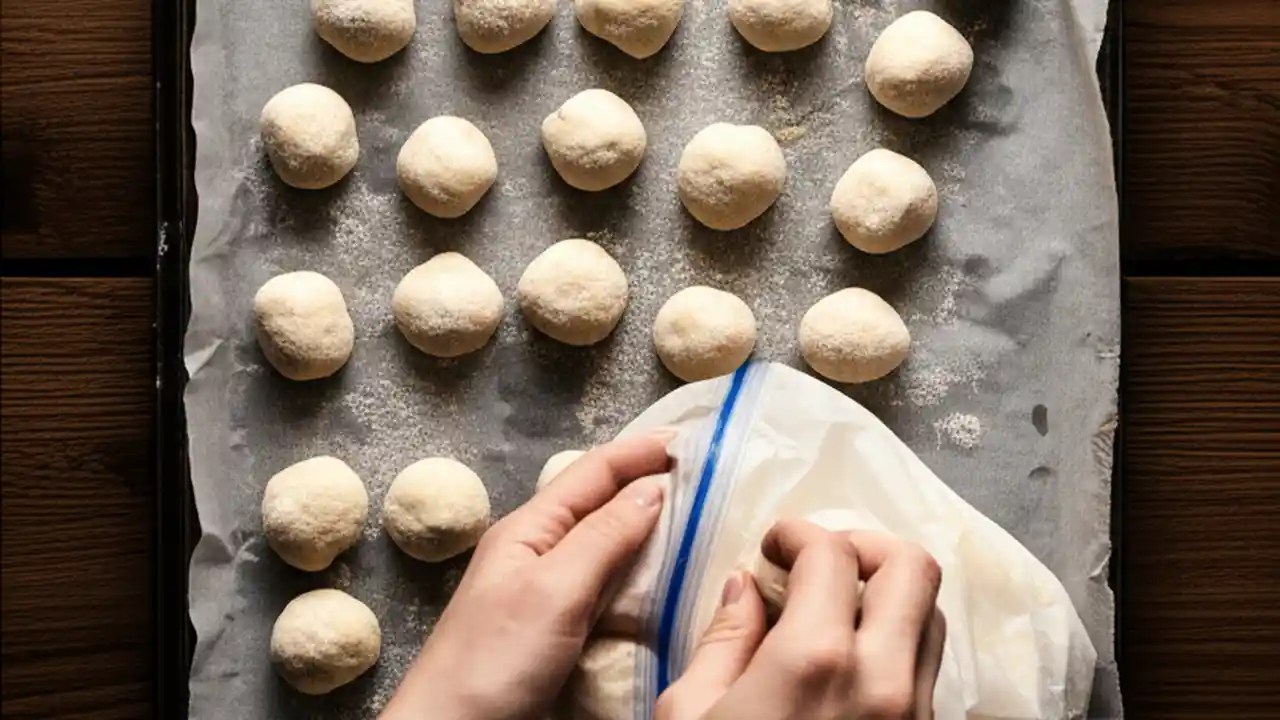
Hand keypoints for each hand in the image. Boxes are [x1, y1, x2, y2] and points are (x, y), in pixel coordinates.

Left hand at [380, 431, 671, 719]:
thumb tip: (652, 487)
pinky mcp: (559, 631)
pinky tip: (667, 582)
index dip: (640, 451)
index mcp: (529, 529)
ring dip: (650, 529)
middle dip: (649, 483)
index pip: (593, 472)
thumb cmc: (491, 661)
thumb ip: (602, 538)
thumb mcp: (551, 591)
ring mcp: (548, 593)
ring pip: (608, 545)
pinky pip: (608, 588)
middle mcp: (539, 552)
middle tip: (706, 476)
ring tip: (699, 522)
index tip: (694, 439)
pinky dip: (641, 575)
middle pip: (602, 503)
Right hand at [656, 519, 945, 719]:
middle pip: (912, 568)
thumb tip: (743, 588)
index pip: (831, 553)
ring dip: (887, 594)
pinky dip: (894, 642)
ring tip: (835, 608)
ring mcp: (915, 715)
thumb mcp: (690, 717)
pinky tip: (847, 660)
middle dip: (863, 545)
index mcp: (817, 660)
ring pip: (930, 618)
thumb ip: (724, 641)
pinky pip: (926, 670)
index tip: (774, 544)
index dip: (798, 533)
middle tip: (817, 560)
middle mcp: (883, 680)